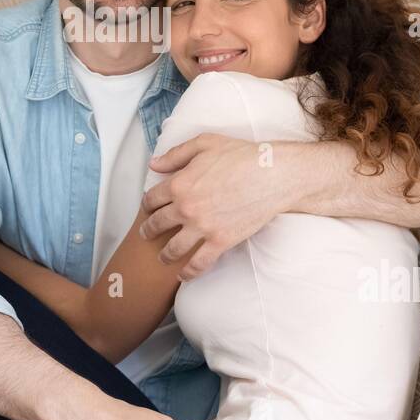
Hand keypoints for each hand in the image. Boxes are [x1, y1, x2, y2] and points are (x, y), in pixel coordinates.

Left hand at [140, 133, 294, 280]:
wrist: (272, 175)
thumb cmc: (241, 155)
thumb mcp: (204, 144)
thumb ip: (176, 154)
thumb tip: (154, 164)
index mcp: (179, 184)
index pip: (151, 200)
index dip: (146, 205)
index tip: (148, 209)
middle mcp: (186, 208)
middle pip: (157, 224)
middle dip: (148, 231)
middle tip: (147, 234)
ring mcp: (202, 227)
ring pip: (173, 248)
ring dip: (164, 255)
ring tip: (163, 257)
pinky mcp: (221, 241)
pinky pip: (198, 263)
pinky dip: (188, 272)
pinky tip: (183, 275)